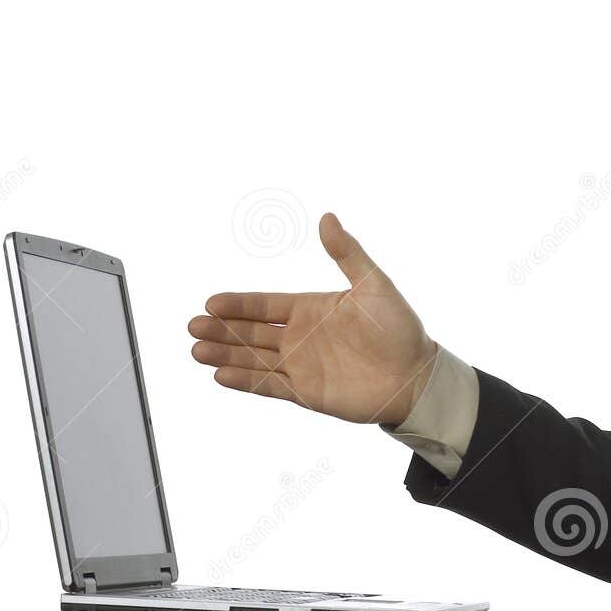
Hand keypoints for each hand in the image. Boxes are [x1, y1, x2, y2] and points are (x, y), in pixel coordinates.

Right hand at [188, 213, 438, 425]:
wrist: (417, 375)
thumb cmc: (400, 329)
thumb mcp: (374, 284)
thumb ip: (347, 254)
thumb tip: (327, 217)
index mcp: (310, 309)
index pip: (264, 305)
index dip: (238, 304)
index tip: (211, 302)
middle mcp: (300, 337)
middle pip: (250, 331)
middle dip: (221, 330)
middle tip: (193, 327)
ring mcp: (301, 365)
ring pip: (253, 359)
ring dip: (225, 355)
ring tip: (197, 351)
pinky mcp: (307, 392)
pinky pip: (270, 386)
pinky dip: (246, 382)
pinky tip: (221, 376)